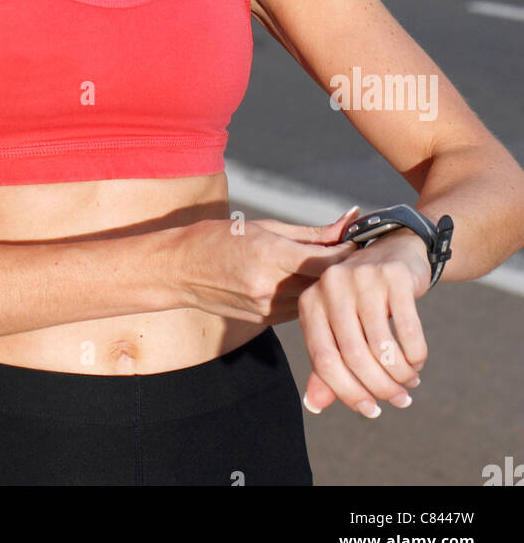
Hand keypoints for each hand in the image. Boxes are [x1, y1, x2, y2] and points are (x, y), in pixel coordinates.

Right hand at [173, 207, 360, 325]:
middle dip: (345, 269)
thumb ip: (309, 232)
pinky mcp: (267, 321)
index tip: (362, 241)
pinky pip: (302, 310)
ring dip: (332, 287)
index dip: (348, 252)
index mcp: (268, 256)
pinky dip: (313, 297)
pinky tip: (319, 287)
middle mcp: (270, 286)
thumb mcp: (263, 226)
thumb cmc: (219, 239)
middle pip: (324, 283)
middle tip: (362, 256)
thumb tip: (348, 222)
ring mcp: (268, 308)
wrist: (180, 271)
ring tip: (345, 272)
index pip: (324, 259)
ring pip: (316, 300)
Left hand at [300, 227, 431, 417]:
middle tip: (400, 400)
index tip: (371, 411)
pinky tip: (417, 361)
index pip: (324, 360)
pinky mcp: (394, 275)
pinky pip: (407, 330)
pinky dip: (416, 354)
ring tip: (410, 381)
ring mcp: (362, 277)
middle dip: (381, 388)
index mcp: (310, 302)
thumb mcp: (338, 326)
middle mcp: (331, 286)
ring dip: (401, 374)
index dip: (348, 392)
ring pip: (382, 347)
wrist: (395, 250)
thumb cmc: (361, 299)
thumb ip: (326, 364)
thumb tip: (313, 405)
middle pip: (354, 356)